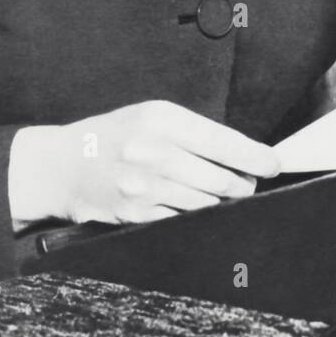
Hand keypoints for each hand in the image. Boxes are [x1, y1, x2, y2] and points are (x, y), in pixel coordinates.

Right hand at [8, 100, 279, 228]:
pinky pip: (181, 220)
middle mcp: (154, 152)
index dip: (254, 156)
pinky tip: (197, 209)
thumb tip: (238, 154)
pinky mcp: (137, 215)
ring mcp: (145, 187)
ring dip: (222, 202)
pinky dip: (195, 216)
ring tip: (226, 195)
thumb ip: (190, 132)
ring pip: (205, 203)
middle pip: (219, 178)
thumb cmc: (112, 136)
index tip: (274, 163)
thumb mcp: (149, 116)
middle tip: (251, 184)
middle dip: (243, 184)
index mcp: (161, 119)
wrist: (62, 165)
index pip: (222, 141)